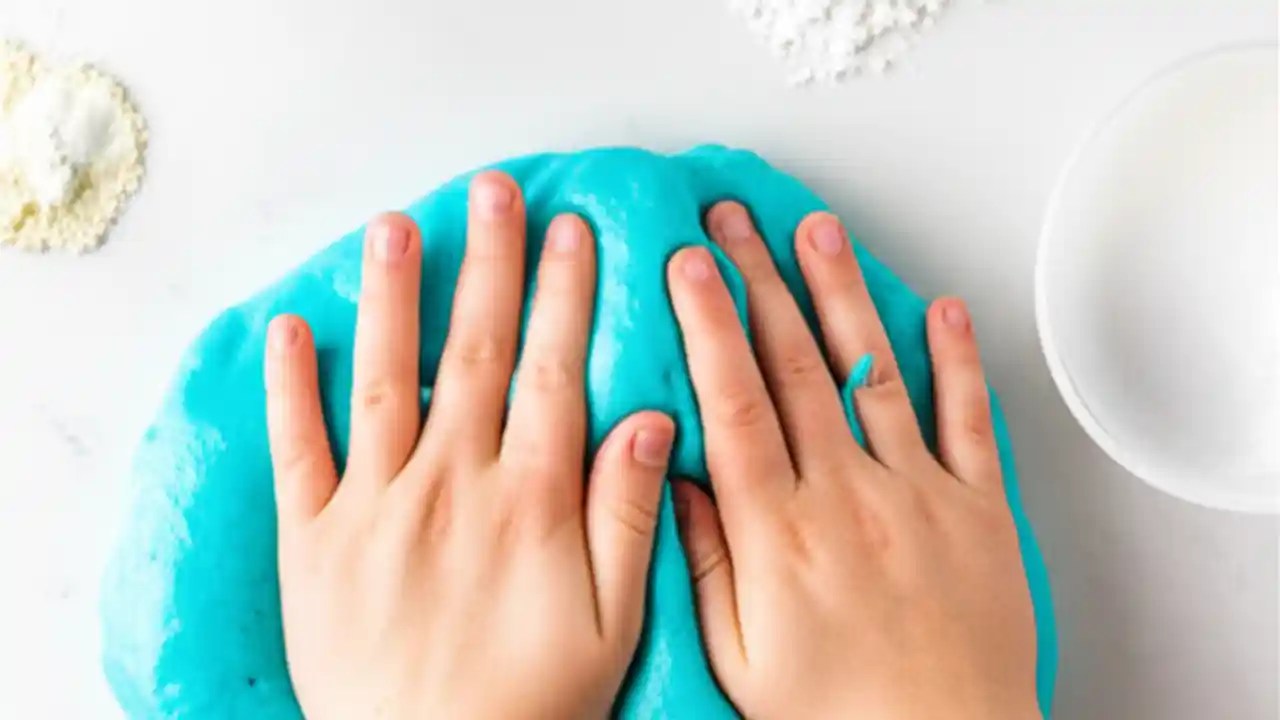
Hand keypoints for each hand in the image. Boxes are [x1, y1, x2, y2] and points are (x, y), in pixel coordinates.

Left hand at [264, 172, 673, 719]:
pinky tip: (294, 328)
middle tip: (494, 194)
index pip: (555, 372)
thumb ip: (629, 517)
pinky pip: (298, 449)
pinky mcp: (313, 540)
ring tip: (397, 226)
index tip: (574, 231)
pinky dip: (291, 387)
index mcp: (529, 501)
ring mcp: (374, 506)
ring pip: (385, 379)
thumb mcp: (611, 626)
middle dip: (489, 265)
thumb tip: (654, 422)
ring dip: (393, 296)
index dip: (566, 294)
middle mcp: (451, 484)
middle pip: (475, 353)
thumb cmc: (529, 707)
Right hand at [667, 203, 1039, 719]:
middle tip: (734, 222)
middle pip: (795, 365)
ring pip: (873, 372)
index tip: (686, 265)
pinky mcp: (977, 507)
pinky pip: (968, 419)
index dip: (707, 322)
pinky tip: (942, 308)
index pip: (734, 400)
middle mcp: (848, 495)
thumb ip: (703, 561)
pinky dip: (958, 359)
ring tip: (819, 231)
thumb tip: (676, 479)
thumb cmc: (837, 716)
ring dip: (842, 293)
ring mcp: (918, 493)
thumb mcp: (739, 655)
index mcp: (780, 531)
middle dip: (759, 281)